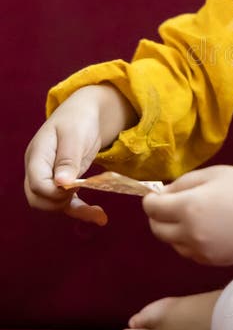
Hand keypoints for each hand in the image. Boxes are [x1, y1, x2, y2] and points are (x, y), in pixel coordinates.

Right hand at [24, 84, 136, 224]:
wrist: (87, 113)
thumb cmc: (79, 118)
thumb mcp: (75, 134)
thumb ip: (67, 159)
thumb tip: (60, 183)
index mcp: (37, 155)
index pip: (36, 184)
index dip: (55, 191)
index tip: (76, 185)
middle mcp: (38, 169)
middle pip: (38, 199)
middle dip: (60, 203)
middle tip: (84, 192)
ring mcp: (49, 177)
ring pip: (53, 204)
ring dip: (75, 211)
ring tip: (100, 216)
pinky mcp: (63, 182)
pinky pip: (67, 202)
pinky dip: (82, 210)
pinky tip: (100, 216)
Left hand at [142, 165, 232, 264]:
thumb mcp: (212, 174)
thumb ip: (182, 184)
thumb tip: (162, 195)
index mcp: (189, 207)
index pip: (151, 208)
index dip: (152, 199)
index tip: (160, 195)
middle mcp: (190, 234)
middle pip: (156, 230)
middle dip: (159, 217)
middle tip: (173, 206)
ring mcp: (201, 252)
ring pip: (172, 244)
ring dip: (174, 231)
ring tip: (194, 218)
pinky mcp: (212, 263)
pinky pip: (189, 253)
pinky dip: (190, 242)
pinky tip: (207, 230)